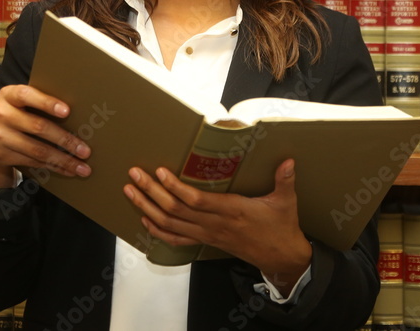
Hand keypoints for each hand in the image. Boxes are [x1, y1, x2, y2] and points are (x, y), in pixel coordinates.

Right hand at [0, 84, 91, 187]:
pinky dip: (53, 167)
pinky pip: (33, 162)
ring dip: (63, 160)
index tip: (67, 111)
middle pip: (39, 127)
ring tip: (82, 167)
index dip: (47, 103)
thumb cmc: (14, 115)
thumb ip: (39, 102)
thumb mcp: (20, 103)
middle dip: (66, 140)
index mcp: (9, 95)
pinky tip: (67, 170)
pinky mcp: (1, 154)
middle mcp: (1, 114)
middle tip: (85, 150)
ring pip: (38, 150)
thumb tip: (77, 112)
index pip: (27, 96)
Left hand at [123, 159, 312, 295]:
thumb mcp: (286, 202)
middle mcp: (215, 224)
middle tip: (135, 176)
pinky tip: (145, 218)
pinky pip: (177, 239)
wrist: (281, 257)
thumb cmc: (281, 227)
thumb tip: (289, 161)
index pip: (196, 200)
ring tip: (131, 191)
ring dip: (148, 208)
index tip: (160, 172)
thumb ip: (285, 180)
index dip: (175, 188)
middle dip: (152, 192)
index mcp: (233, 211)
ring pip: (171, 224)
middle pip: (176, 210)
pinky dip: (158, 230)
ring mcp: (209, 235)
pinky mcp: (208, 241)